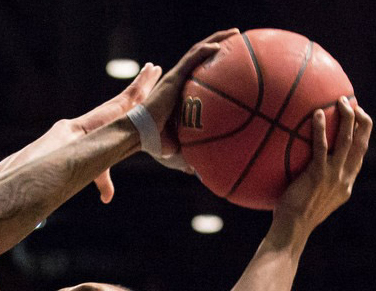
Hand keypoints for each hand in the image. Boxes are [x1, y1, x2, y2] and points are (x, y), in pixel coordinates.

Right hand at [68, 63, 160, 201]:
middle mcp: (123, 117)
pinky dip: (144, 77)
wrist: (75, 141)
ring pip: (139, 91)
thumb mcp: (100, 171)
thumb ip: (105, 184)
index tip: (152, 108)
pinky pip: (136, 86)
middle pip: (140, 101)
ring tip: (156, 69)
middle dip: (148, 90)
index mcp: (121, 129)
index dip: (144, 113)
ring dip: (148, 81)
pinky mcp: (120, 102)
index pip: (136, 119)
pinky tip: (151, 68)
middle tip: (158, 78)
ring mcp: (122, 108)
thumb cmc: (85, 155)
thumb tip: (106, 200)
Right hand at [141, 29, 238, 156]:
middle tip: (237, 38)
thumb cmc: (154, 144)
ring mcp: (176, 79)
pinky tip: (220, 46)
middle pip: (202, 57)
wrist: (139, 136)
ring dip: (217, 39)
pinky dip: (205, 52)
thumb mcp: (177, 152)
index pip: (199, 74)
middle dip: (219, 44)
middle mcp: (179, 83)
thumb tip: (197, 174)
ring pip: (199, 52)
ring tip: (235, 32)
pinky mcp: (173, 79)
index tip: (231, 61)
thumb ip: (188, 158)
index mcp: (180, 95)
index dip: (213, 64)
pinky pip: (192, 60)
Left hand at [273, 97, 371, 233]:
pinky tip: (317, 114)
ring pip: (347, 141)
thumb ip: (317, 182)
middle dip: (361, 121)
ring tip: (341, 101)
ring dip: (347, 118)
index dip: (363, 134)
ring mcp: (334, 177)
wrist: (292, 231)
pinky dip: (321, 128)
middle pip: (361, 144)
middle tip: (353, 104)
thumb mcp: (314, 198)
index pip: (361, 154)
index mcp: (346, 184)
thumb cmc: (295, 217)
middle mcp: (345, 178)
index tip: (358, 118)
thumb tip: (306, 166)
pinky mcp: (318, 175)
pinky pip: (321, 146)